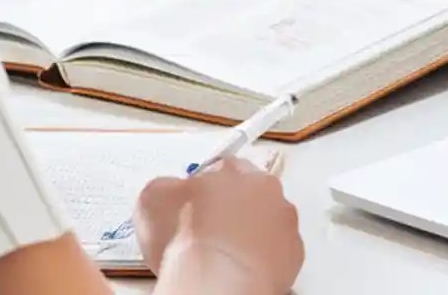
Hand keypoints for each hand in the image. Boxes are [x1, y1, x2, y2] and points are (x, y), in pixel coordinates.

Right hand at [136, 156, 303, 294]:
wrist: (219, 280)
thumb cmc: (189, 239)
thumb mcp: (153, 198)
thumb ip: (166, 185)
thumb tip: (168, 190)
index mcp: (238, 170)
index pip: (221, 167)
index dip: (203, 186)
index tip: (192, 203)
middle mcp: (269, 191)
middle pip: (249, 192)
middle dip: (230, 207)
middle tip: (206, 230)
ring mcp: (286, 223)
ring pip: (266, 221)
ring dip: (249, 232)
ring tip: (222, 253)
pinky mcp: (294, 254)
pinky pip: (276, 251)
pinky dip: (260, 258)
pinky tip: (238, 267)